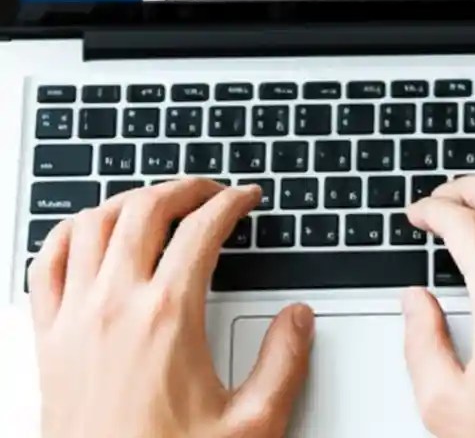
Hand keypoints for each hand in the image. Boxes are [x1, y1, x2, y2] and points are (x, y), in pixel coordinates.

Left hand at [28, 178, 314, 437]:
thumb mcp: (252, 423)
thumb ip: (284, 362)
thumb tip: (298, 318)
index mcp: (168, 317)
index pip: (202, 230)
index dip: (232, 203)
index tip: (246, 198)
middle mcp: (115, 307)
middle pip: (145, 210)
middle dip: (184, 188)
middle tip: (209, 191)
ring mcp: (73, 320)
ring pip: (93, 224)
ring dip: (128, 200)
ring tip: (156, 201)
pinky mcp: (47, 341)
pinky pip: (47, 263)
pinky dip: (70, 233)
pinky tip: (89, 232)